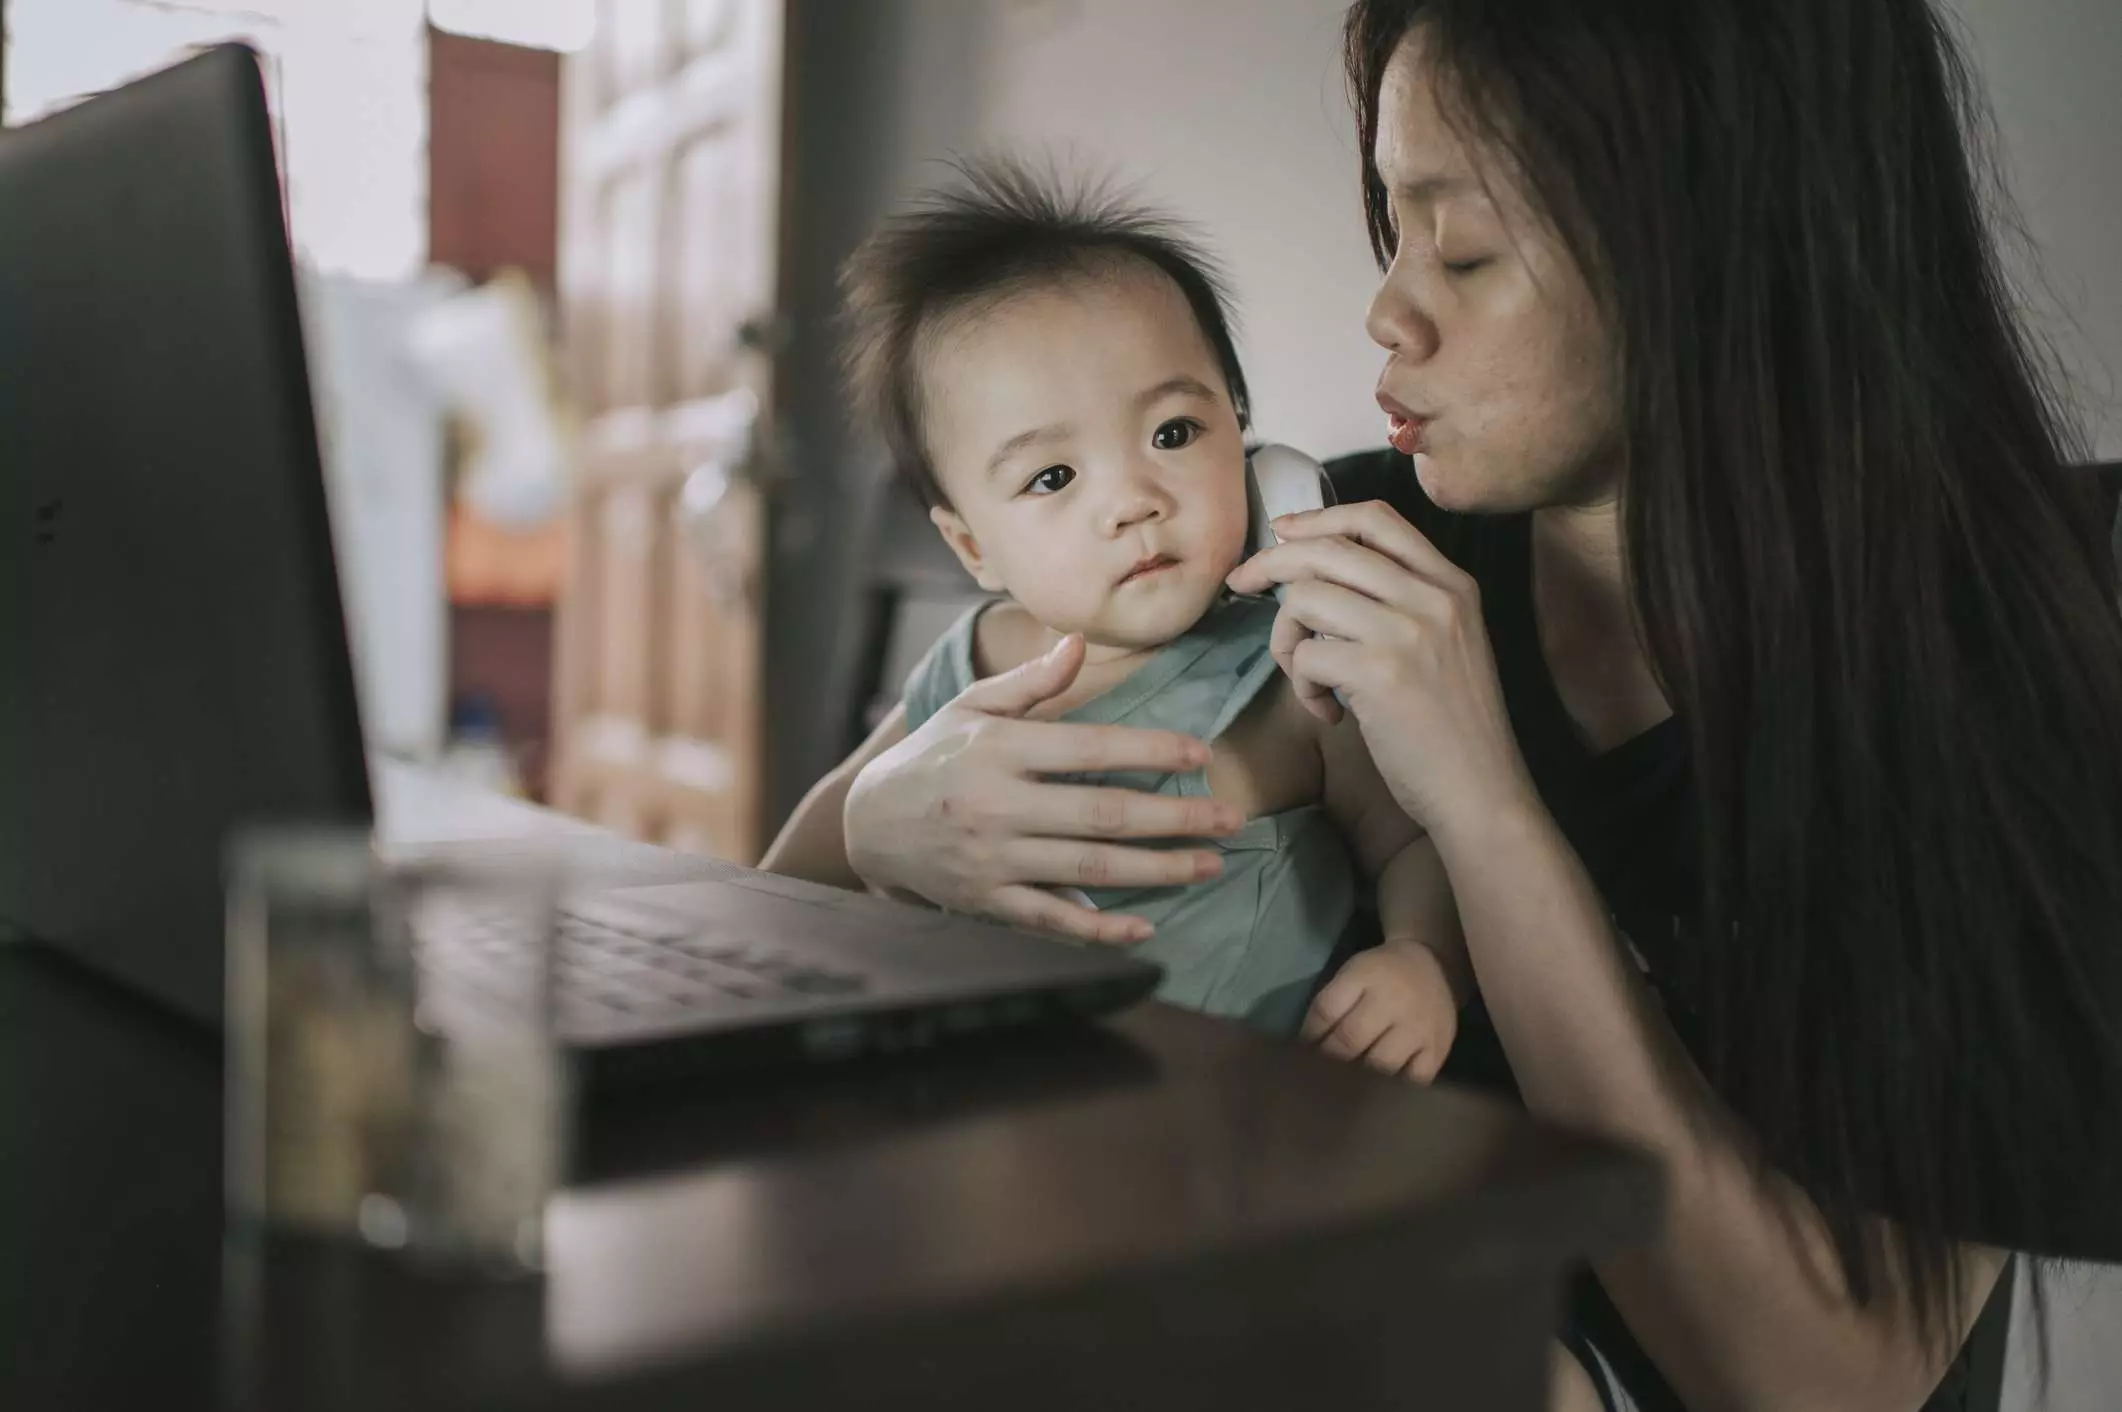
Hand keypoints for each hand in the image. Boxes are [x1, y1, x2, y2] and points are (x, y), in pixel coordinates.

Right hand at [843, 634, 1245, 943]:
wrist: (868, 824)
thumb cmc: (934, 756)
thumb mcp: (972, 706)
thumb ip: (1030, 682)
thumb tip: (1080, 643)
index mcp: (1000, 748)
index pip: (1090, 749)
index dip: (1151, 750)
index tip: (1201, 754)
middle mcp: (998, 805)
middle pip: (1103, 813)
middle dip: (1176, 817)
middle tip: (1232, 818)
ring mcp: (992, 859)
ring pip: (1090, 868)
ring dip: (1158, 868)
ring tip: (1210, 863)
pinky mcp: (985, 902)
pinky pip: (1053, 919)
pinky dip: (1100, 929)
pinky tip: (1147, 925)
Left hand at [1224, 500, 1537, 840]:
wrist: (1481, 791)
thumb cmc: (1451, 726)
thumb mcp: (1445, 643)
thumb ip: (1399, 602)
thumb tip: (1314, 576)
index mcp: (1452, 583)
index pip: (1375, 518)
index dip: (1317, 519)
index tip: (1282, 534)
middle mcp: (1433, 597)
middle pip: (1327, 549)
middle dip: (1270, 564)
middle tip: (1243, 585)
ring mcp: (1408, 632)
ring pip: (1305, 598)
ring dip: (1286, 639)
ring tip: (1307, 678)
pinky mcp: (1380, 673)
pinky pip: (1305, 654)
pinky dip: (1301, 685)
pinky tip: (1329, 712)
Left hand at [1303, 938, 1461, 1082]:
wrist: (1434, 965)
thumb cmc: (1382, 975)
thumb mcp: (1352, 974)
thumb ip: (1329, 1006)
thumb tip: (1307, 1047)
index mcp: (1366, 976)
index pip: (1326, 1011)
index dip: (1309, 1036)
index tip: (1303, 1051)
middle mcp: (1395, 1001)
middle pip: (1351, 1040)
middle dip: (1331, 1059)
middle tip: (1323, 1072)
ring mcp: (1419, 1028)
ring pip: (1382, 1065)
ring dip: (1360, 1078)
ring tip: (1351, 1083)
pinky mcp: (1438, 1049)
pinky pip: (1414, 1080)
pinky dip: (1396, 1088)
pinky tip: (1385, 1088)